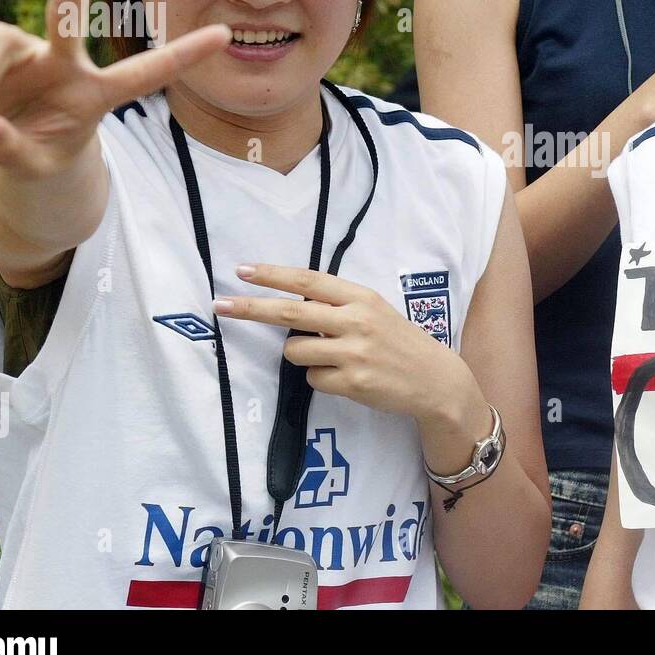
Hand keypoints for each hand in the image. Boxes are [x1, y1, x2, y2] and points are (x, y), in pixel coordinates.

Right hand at [0, 0, 229, 178]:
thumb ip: (8, 150)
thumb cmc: (36, 154)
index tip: (225, 35)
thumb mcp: (29, 167)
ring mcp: (28, 52)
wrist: (6, 148)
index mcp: (96, 95)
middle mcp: (65, 62)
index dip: (183, 56)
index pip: (145, 74)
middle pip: (68, 9)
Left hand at [212, 263, 482, 430]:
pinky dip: (322, 378)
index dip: (272, 276)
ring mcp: (353, 353)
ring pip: (295, 351)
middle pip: (290, 313)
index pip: (308, 280)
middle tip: (220, 305)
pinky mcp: (352, 383)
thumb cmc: (398, 341)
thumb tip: (290, 302)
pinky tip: (347, 377)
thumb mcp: (374, 311)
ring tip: (331, 358)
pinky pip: (312, 379)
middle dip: (250, 308)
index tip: (242, 271)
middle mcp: (356, 321)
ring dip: (301, 355)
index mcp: (360, 297)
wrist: (433, 378)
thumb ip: (338, 304)